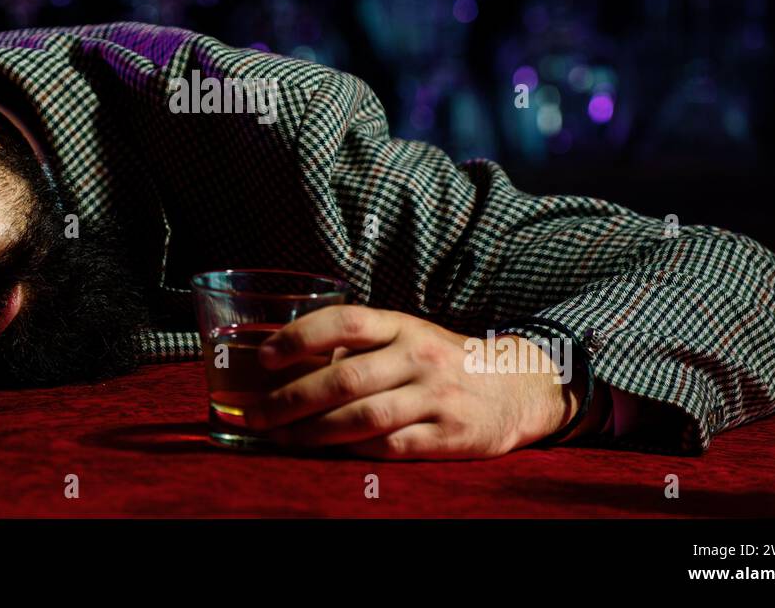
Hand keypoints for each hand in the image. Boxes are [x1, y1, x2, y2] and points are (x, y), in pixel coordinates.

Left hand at [244, 305, 586, 458]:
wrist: (517, 387)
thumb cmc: (444, 361)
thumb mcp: (407, 337)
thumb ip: (360, 347)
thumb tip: (291, 363)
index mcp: (402, 325)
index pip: (344, 322)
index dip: (300, 338)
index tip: (265, 358)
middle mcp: (418, 356)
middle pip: (345, 377)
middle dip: (292, 399)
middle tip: (257, 413)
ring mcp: (435, 396)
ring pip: (362, 417)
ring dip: (313, 432)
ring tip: (281, 438)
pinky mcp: (448, 435)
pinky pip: (389, 446)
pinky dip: (352, 450)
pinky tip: (326, 452)